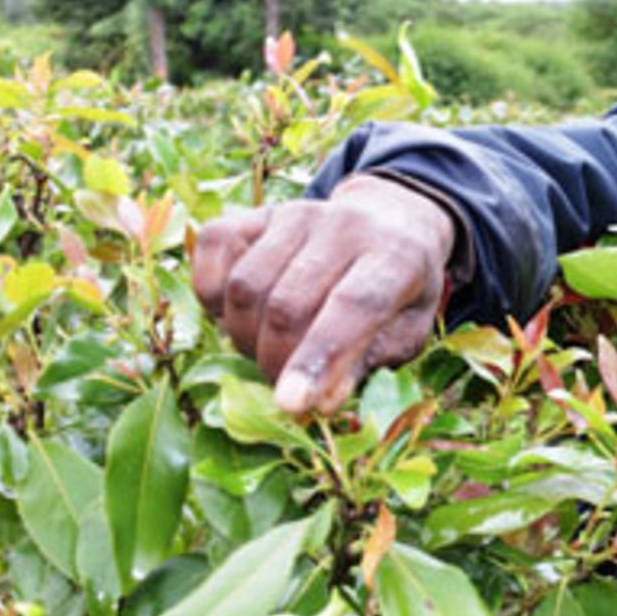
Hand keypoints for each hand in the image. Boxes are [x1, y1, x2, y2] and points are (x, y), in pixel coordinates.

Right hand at [192, 175, 456, 413]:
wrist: (388, 223)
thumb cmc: (399, 295)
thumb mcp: (403, 335)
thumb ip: (366, 366)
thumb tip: (322, 403)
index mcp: (396, 257)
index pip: (353, 307)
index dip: (318, 359)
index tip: (291, 405)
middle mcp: (345, 226)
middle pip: (287, 305)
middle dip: (275, 362)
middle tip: (285, 384)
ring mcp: (297, 213)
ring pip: (245, 286)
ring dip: (244, 337)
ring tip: (267, 350)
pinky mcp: (258, 210)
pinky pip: (215, 250)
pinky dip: (213, 295)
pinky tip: (240, 313)